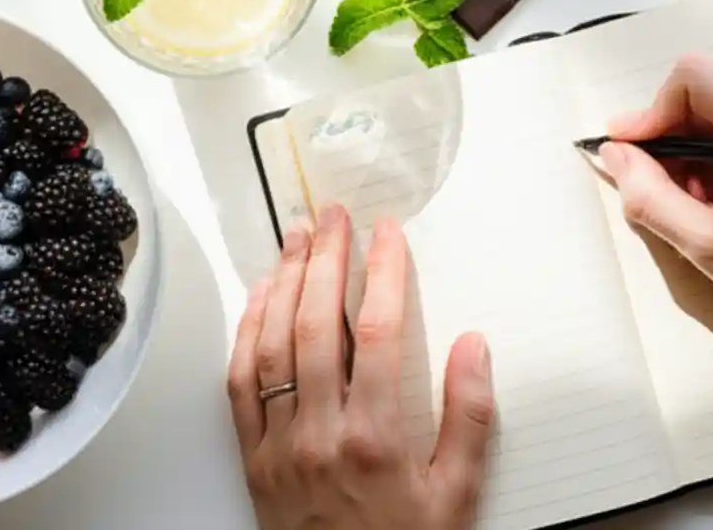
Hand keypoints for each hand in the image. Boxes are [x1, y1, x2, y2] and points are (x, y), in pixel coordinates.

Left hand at [227, 206, 494, 529]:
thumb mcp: (457, 497)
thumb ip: (470, 418)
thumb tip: (473, 346)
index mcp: (375, 439)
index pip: (376, 332)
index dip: (382, 273)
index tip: (387, 235)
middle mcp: (319, 433)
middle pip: (316, 323)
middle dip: (325, 259)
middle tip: (333, 216)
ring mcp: (278, 443)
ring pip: (272, 344)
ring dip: (283, 283)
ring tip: (296, 239)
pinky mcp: (251, 456)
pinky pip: (239, 382)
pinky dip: (247, 332)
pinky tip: (259, 299)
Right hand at [598, 54, 712, 344]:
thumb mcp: (706, 246)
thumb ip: (650, 197)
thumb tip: (615, 155)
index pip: (695, 79)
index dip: (652, 112)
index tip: (631, 153)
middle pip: (701, 98)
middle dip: (666, 141)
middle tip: (652, 190)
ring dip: (687, 157)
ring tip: (688, 207)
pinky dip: (709, 164)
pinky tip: (711, 205)